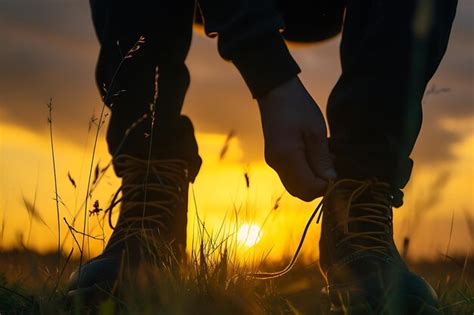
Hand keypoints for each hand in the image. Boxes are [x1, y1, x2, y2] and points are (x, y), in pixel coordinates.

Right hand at [257, 77, 336, 200]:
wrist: (276, 92)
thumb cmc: (298, 107)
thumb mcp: (316, 132)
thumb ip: (322, 159)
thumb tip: (331, 180)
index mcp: (286, 158)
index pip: (309, 188)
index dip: (326, 187)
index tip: (339, 174)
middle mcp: (277, 165)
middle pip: (301, 192)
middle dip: (320, 186)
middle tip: (333, 168)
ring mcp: (274, 162)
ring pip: (296, 186)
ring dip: (313, 180)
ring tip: (326, 160)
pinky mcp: (275, 158)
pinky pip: (291, 176)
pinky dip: (305, 174)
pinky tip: (315, 157)